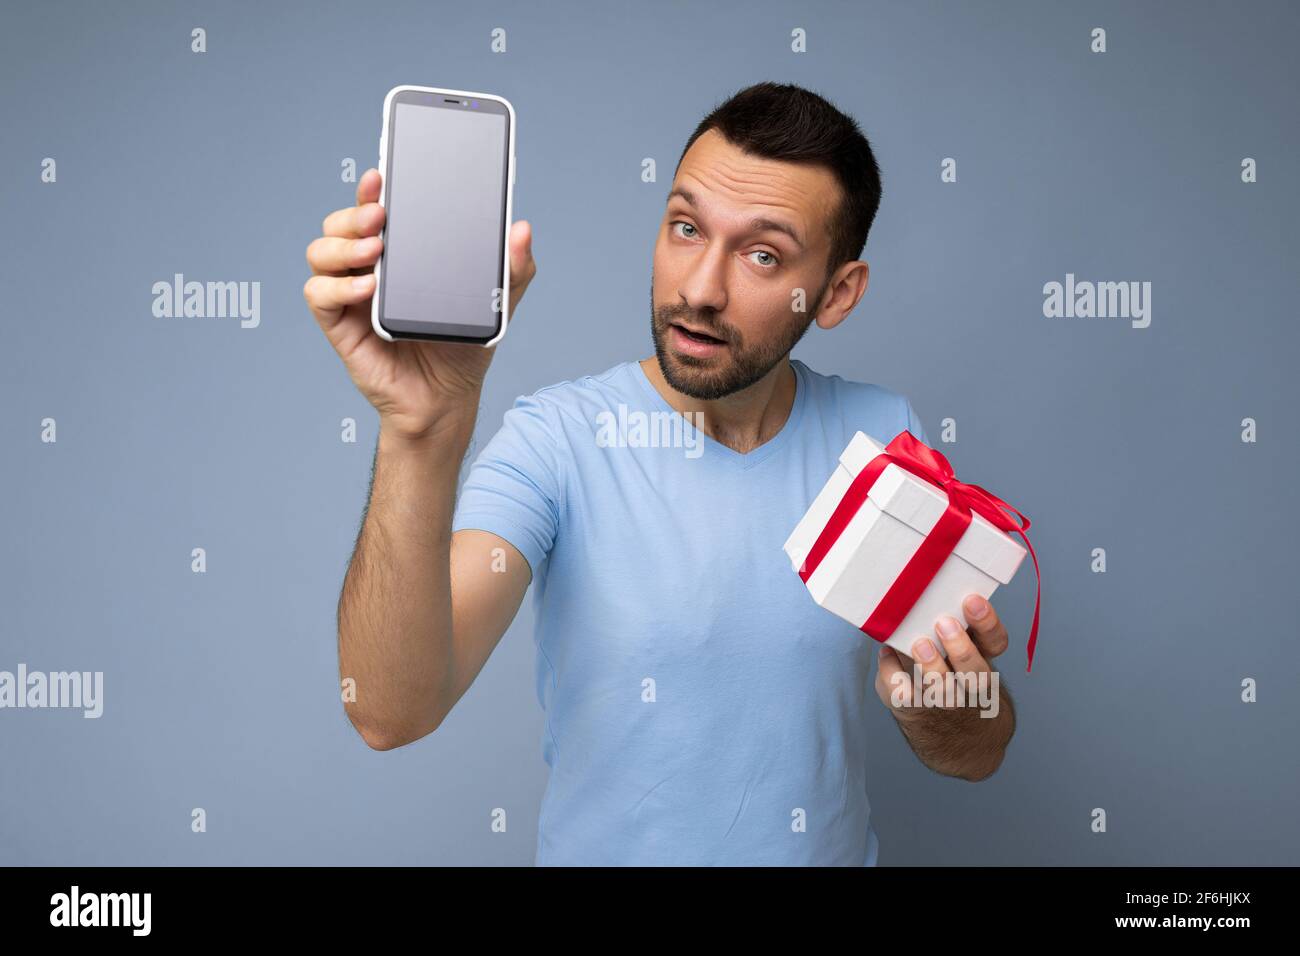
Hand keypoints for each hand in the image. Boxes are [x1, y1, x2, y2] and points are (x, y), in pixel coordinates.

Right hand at [303, 168, 537, 440]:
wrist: (447, 398)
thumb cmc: (462, 346)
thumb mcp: (496, 302)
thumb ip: (512, 268)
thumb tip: (522, 229)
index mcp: (400, 253)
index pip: (376, 209)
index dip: (372, 189)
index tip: (382, 175)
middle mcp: (368, 268)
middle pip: (340, 223)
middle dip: (354, 212)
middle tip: (381, 215)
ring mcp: (349, 295)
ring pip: (321, 251)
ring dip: (343, 244)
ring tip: (375, 250)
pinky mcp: (339, 325)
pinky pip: (319, 295)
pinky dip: (337, 287)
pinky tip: (365, 289)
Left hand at [874, 593, 1008, 720]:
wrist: (936, 712)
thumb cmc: (938, 654)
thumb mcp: (948, 633)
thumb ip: (943, 614)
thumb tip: (921, 585)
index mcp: (981, 654)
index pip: (996, 642)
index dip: (987, 623)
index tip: (971, 600)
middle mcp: (969, 681)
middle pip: (978, 674)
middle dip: (962, 650)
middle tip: (944, 624)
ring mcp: (944, 699)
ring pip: (946, 693)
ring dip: (933, 668)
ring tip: (919, 644)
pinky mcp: (914, 707)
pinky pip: (905, 696)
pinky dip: (893, 674)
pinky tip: (886, 653)